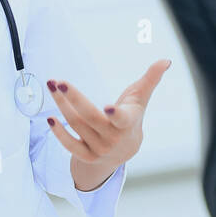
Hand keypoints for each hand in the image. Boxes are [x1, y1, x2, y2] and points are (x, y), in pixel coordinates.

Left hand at [45, 59, 170, 189]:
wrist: (124, 150)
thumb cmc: (132, 116)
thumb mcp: (141, 98)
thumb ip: (151, 79)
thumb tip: (165, 60)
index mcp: (128, 122)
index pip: (122, 119)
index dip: (116, 114)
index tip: (108, 107)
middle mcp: (113, 137)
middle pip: (90, 118)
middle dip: (73, 99)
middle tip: (59, 82)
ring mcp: (99, 148)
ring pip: (77, 125)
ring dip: (62, 106)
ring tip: (52, 86)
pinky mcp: (87, 156)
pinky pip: (70, 145)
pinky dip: (59, 133)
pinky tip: (50, 118)